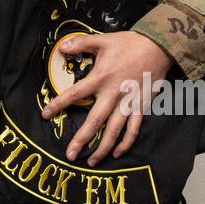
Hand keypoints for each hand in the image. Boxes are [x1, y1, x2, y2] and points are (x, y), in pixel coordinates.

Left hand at [39, 30, 173, 165]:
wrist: (159, 47)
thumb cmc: (129, 43)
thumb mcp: (102, 40)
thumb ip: (80, 44)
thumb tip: (61, 48)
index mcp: (100, 78)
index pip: (74, 94)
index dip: (58, 105)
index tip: (45, 115)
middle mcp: (112, 94)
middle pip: (94, 121)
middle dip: (81, 139)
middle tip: (70, 155)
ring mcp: (128, 102)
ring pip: (114, 131)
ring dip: (102, 148)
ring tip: (91, 162)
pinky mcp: (141, 106)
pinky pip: (133, 129)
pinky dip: (126, 142)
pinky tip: (117, 153)